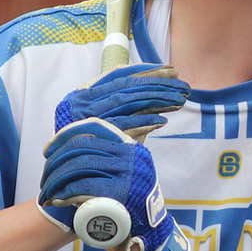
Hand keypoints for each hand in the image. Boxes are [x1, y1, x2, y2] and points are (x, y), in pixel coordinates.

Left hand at [39, 117, 189, 250]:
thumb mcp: (126, 176)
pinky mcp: (122, 193)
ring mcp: (129, 173)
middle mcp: (132, 156)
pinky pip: (85, 186)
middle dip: (55, 164)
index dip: (66, 136)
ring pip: (80, 166)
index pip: (94, 127)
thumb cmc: (130, 207)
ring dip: (56, 181)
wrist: (152, 235)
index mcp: (131, 147)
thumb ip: (108, 161)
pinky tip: (56, 200)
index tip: (48, 151)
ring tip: (47, 195)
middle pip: (82, 148)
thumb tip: (71, 150)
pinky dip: (65, 193)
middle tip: (45, 182)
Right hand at [53, 63, 190, 138]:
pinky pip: (123, 124)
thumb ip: (126, 107)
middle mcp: (81, 102)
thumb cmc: (93, 149)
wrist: (67, 180)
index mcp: (83, 93)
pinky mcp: (92, 136)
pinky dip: (143, 121)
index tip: (171, 70)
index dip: (147, 70)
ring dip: (156, 100)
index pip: (119, 74)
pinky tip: (162, 120)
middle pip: (127, 87)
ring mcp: (85, 117)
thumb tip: (159, 91)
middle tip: (184, 86)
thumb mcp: (109, 122)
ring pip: (128, 102)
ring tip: (180, 101)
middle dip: (158, 84)